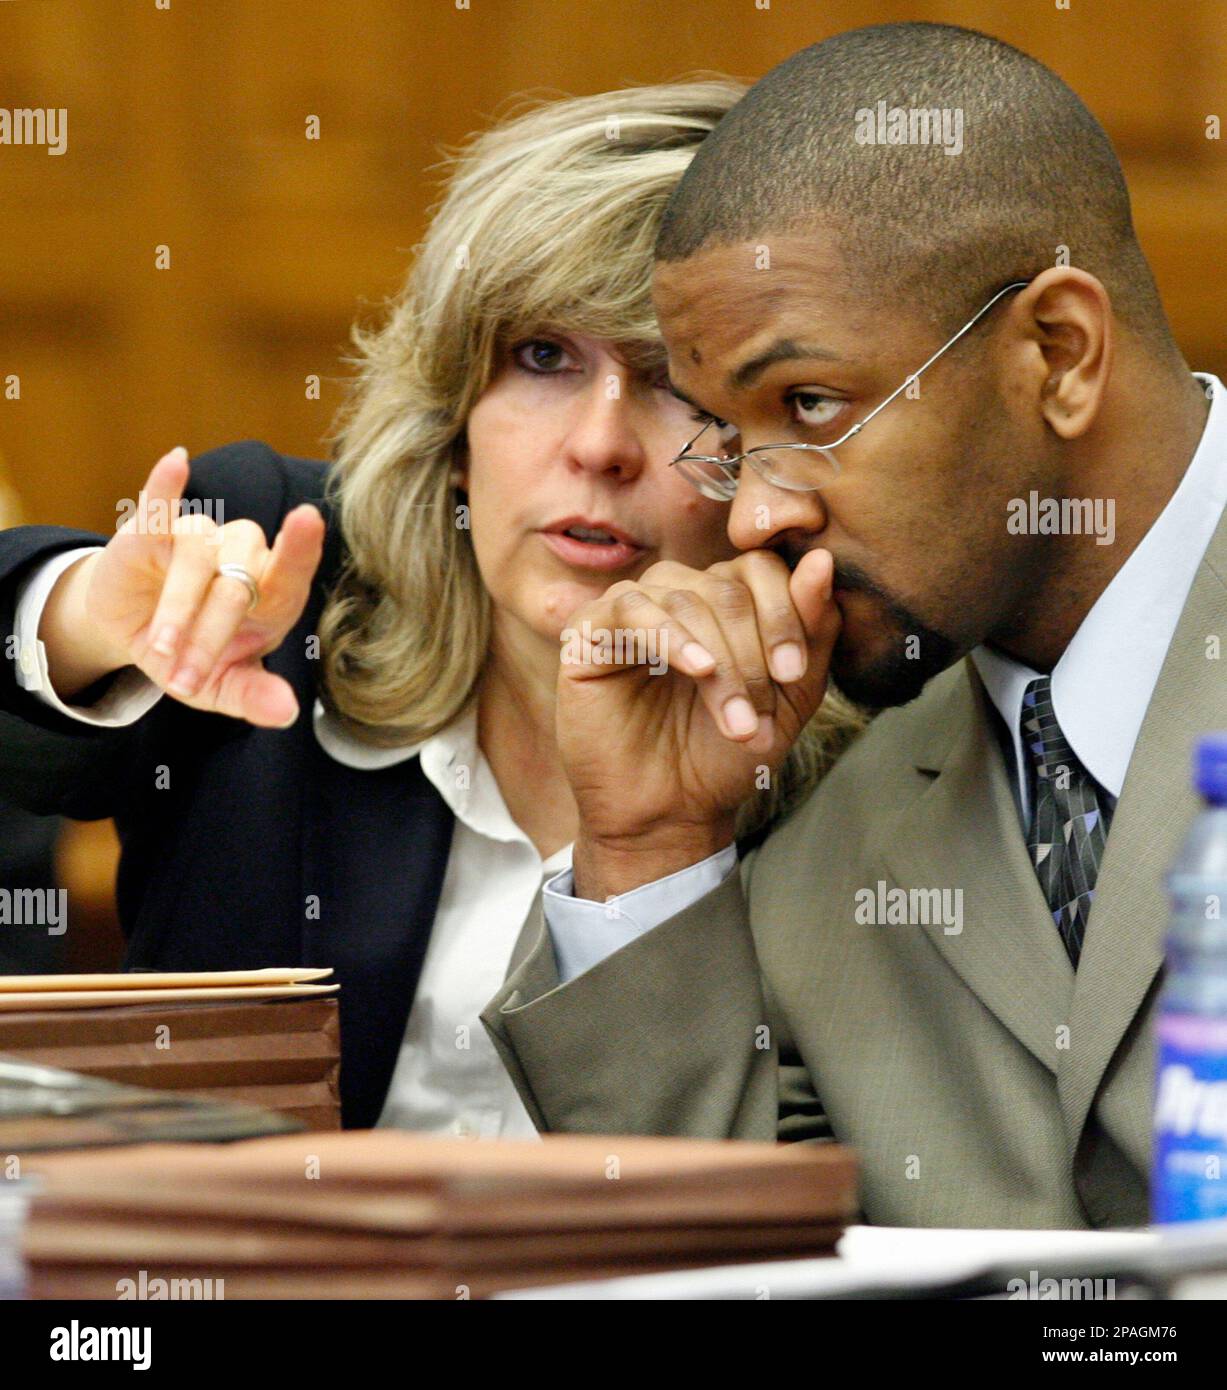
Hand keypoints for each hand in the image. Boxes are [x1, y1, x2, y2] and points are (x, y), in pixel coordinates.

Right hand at [41, 447, 325, 727]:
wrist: (131, 635)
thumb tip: (287, 714)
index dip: (299, 549)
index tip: (308, 521)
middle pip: (239, 582)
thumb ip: (251, 697)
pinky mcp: (151, 531)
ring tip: (160, 649)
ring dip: (179, 609)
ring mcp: (198, 541)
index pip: (290, 574)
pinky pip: (161, 505)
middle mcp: (241, 559)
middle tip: (184, 677)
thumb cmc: (190, 655)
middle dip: (211, 635)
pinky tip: (176, 462)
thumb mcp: (218, 687)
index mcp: (269, 597)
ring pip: (198, 558)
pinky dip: (167, 486)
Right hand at [556, 547, 840, 896]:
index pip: (759, 568)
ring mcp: (631, 609)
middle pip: (726, 589)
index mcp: (722, 597)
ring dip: (721, 664)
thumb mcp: (789, 694)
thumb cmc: (725, 754)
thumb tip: (822, 560)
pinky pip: (632, 611)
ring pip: (686, 602)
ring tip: (734, 722)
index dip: (784, 615)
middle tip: (759, 715)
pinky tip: (696, 670)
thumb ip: (812, 627)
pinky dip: (671, 638)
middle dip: (753, 655)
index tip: (794, 673)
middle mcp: (676, 593)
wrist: (670, 813)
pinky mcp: (589, 632)